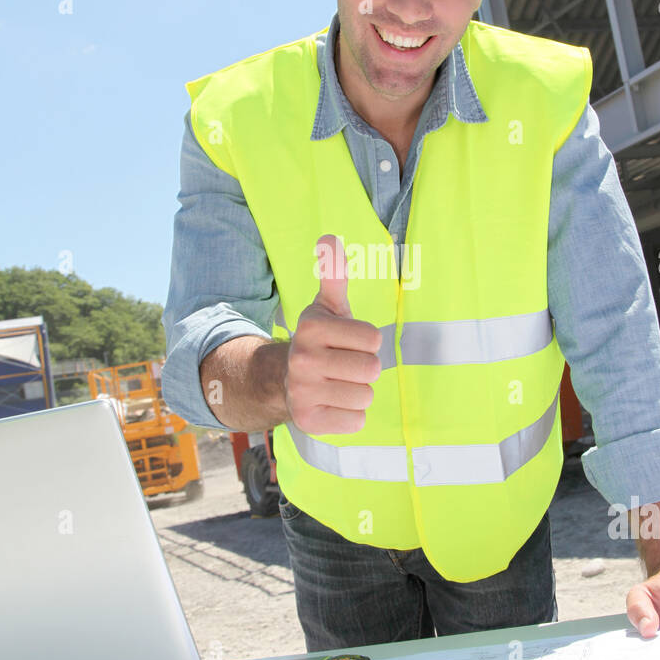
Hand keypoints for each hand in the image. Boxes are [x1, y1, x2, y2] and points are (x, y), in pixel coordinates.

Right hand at [284, 233, 382, 435]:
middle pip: (371, 369)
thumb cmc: (321, 340)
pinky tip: (333, 404)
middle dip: (364, 368)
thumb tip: (328, 238)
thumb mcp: (327, 306)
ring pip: (365, 397)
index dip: (367, 341)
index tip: (347, 342)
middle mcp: (302, 359)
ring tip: (339, 384)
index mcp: (311, 327)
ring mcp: (302, 392)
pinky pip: (356, 421)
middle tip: (344, 366)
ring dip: (358, 392)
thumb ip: (333, 273)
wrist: (286, 380)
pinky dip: (350, 415)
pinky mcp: (308, 421)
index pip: (373, 339)